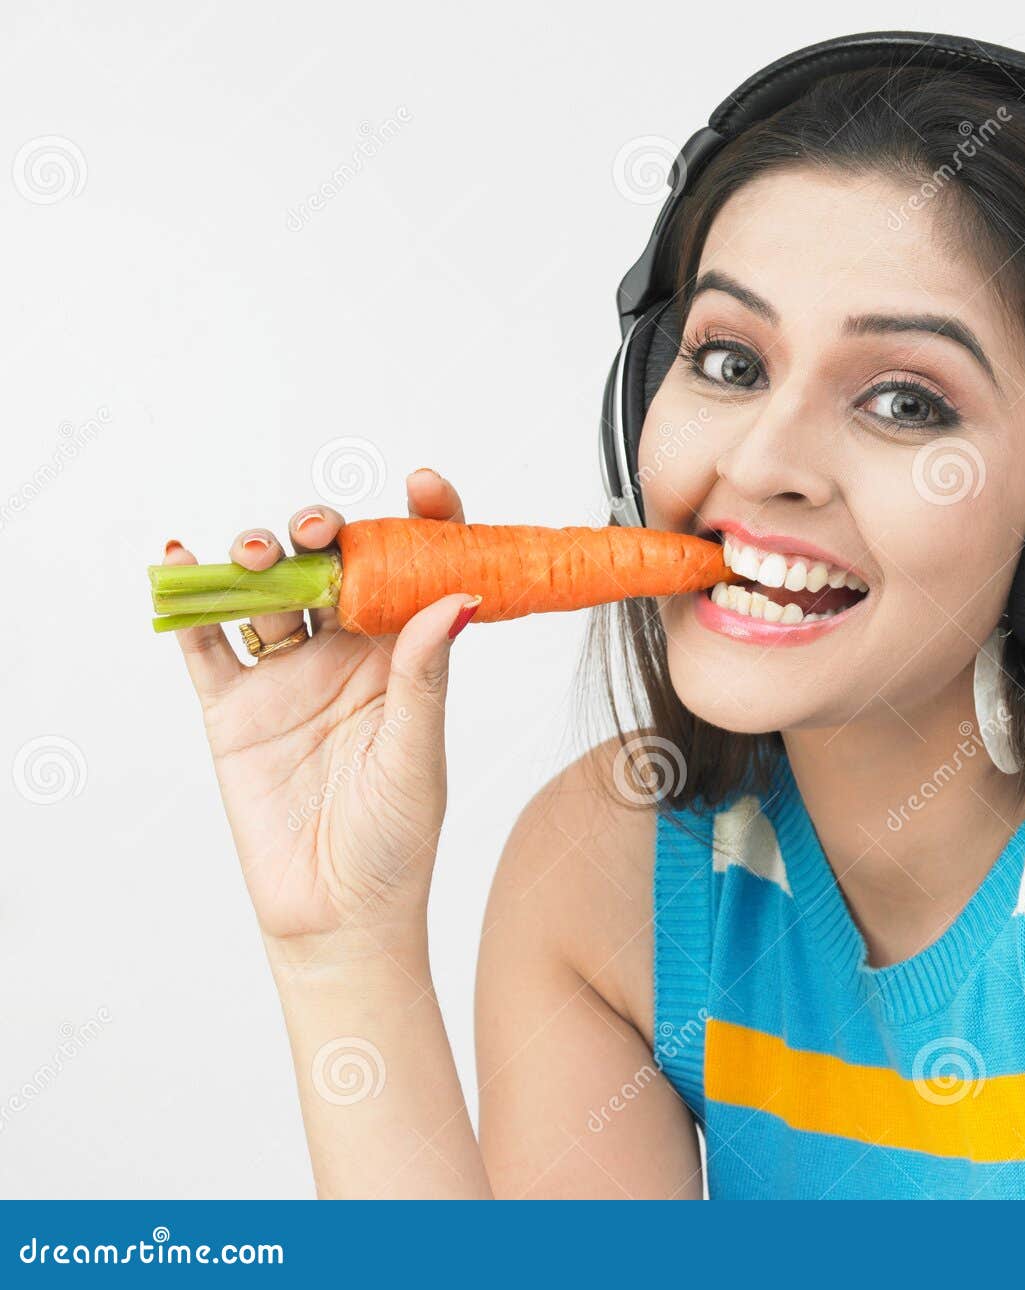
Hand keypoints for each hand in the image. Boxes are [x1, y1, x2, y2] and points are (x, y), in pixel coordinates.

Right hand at [164, 468, 479, 952]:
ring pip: (266, 592)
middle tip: (318, 532)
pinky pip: (206, 642)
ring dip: (258, 557)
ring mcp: (287, 677)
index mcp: (404, 657)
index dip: (422, 520)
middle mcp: (345, 655)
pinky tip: (180, 561)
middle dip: (322, 532)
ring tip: (258, 554)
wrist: (336, 914)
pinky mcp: (234, 707)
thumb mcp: (418, 755)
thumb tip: (458, 596)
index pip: (415, 570)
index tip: (424, 486)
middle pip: (330, 567)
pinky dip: (190, 600)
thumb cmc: (396, 840)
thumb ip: (426, 676)